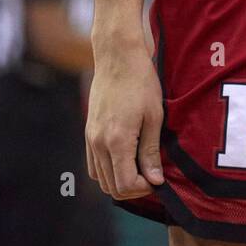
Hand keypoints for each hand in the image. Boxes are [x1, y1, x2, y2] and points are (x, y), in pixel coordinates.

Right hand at [85, 42, 164, 199]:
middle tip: (151, 175)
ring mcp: (90, 139)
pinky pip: (93, 165)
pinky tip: (125, 158)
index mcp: (117, 141)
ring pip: (100, 179)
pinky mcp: (88, 132)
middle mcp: (98, 144)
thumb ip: (151, 151)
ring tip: (140, 167)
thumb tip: (155, 180)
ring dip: (119, 180)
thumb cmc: (141, 82)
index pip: (125, 185)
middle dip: (133, 188)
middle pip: (111, 187)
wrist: (117, 57)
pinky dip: (108, 170)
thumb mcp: (154, 116)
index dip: (144, 188)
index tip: (157, 178)